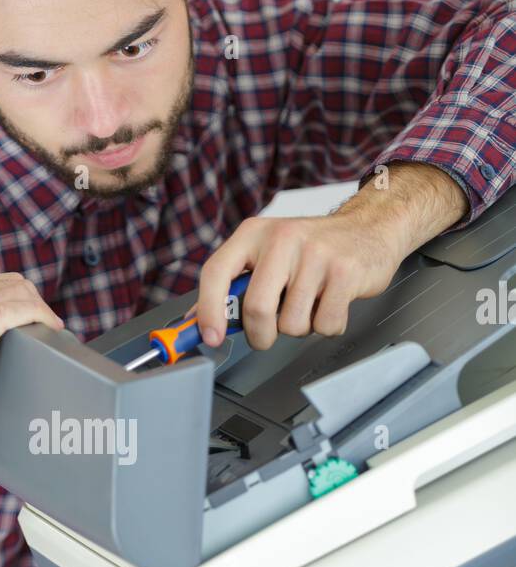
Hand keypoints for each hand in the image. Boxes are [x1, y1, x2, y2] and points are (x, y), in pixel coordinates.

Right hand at [0, 273, 63, 496]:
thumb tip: (10, 331)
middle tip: (51, 334)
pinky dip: (35, 317)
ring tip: (52, 336)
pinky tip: (48, 331)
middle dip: (39, 306)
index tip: (43, 325)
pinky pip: (8, 314)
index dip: (30, 301)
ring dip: (42, 313)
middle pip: (13, 285)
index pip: (2, 282)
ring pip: (15, 295)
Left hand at [195, 211, 402, 351]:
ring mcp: (315, 254)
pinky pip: (325, 325)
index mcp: (254, 234)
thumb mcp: (266, 255)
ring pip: (292, 324)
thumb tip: (199, 320)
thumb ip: (234, 286)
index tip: (209, 338)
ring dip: (300, 327)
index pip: (216, 273)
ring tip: (310, 303)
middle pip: (256, 308)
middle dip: (260, 335)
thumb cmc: (312, 248)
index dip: (207, 311)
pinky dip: (327, 326)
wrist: (368, 228)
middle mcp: (282, 238)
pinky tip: (331, 302)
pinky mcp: (344, 272)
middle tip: (267, 334)